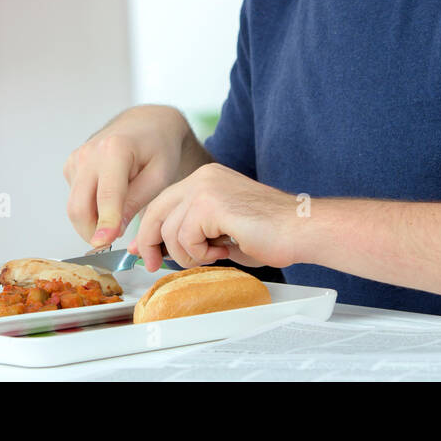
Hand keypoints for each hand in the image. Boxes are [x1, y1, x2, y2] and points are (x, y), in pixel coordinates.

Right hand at [63, 105, 191, 249]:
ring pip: (74, 206)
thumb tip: (114, 230)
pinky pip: (75, 198)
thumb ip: (137, 201)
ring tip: (117, 221)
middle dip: (92, 232)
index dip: (105, 223)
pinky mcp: (72, 166)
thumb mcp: (160, 175)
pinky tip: (110, 202)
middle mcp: (90, 153)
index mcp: (115, 149)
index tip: (103, 243)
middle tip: (112, 245)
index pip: (106, 195)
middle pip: (79, 206)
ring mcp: (77, 159)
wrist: (147, 123)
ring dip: (91, 223)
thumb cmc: (159, 147)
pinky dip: (89, 209)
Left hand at [129, 162, 297, 271]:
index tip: (142, 249)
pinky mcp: (210, 203)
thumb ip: (193, 231)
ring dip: (187, 253)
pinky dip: (200, 253)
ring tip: (214, 254)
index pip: (163, 202)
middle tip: (152, 263)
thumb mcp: (221, 229)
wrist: (298, 229)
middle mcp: (203, 177)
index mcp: (206, 178)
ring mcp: (205, 187)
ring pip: (170, 229)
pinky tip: (222, 250)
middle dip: (150, 243)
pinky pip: (185, 237)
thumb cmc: (270, 233)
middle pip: (156, 211)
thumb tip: (162, 248)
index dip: (149, 229)